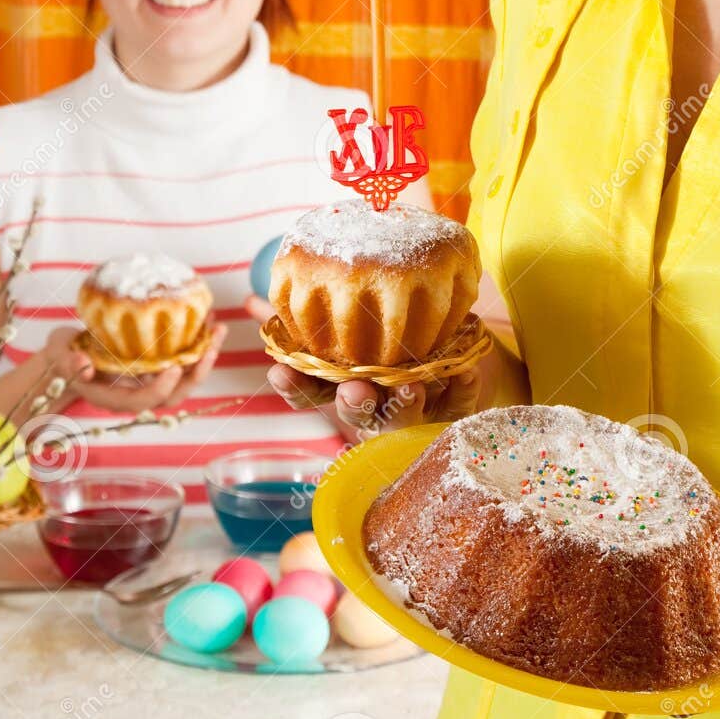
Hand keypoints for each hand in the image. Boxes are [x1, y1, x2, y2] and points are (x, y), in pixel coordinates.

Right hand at [68, 322, 227, 413]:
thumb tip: (84, 365)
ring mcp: (149, 378)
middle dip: (197, 373)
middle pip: (174, 394)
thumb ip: (69, 362)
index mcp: (114, 397)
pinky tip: (207, 318)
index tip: (174, 367)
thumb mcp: (60, 356)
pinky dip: (197, 341)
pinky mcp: (157, 364)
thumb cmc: (63, 355)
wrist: (68, 352)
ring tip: (218, 328)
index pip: (143, 401)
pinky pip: (183, 357)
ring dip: (205, 355)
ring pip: (185, 377)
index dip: (161, 388)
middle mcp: (137, 391)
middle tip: (211, 347)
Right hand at [243, 291, 480, 444]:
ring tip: (411, 382)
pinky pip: (460, 405)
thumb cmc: (385, 348)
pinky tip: (467, 370)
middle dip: (355, 403)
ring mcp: (416, 414)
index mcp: (345, 388)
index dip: (295, 387)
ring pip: (406, 417)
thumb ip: (306, 320)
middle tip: (354, 387)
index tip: (280, 370)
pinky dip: (463, 388)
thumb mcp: (344, 334)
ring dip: (405, 401)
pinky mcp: (455, 413)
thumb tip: (252, 301)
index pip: (312, 394)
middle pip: (360, 414)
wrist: (451, 367)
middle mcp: (377, 407)